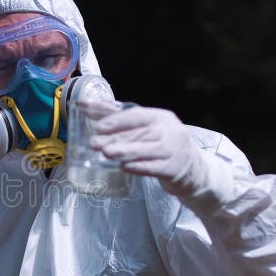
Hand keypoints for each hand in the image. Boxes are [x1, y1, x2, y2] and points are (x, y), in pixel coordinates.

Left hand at [86, 106, 208, 197]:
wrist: (191, 169)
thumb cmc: (160, 144)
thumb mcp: (145, 128)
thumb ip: (116, 118)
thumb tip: (84, 106)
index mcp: (160, 117)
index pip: (137, 116)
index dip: (118, 120)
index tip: (99, 126)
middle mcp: (169, 131)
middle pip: (139, 133)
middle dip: (115, 138)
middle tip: (93, 143)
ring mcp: (173, 150)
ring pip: (146, 149)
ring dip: (125, 151)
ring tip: (106, 153)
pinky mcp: (173, 169)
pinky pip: (153, 168)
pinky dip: (138, 167)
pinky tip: (124, 167)